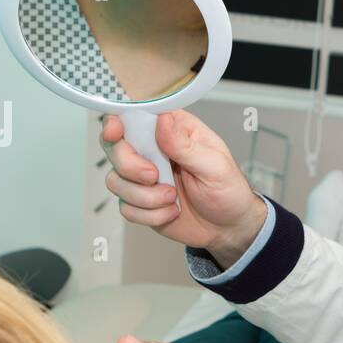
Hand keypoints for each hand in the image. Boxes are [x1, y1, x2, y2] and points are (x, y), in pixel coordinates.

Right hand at [101, 110, 267, 265]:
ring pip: (116, 180)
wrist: (227, 227)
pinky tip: (171, 211)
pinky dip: (149, 215)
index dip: (117, 121)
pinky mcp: (139, 201)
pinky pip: (126, 207)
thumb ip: (185, 145)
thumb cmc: (228, 191)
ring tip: (173, 198)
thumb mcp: (215, 166)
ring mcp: (142, 176)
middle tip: (155, 176)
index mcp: (173, 130)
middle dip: (130, 166)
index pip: (134, 115)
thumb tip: (162, 120)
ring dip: (146, 197)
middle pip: (114, 147)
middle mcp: (153, 149)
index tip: (115, 132)